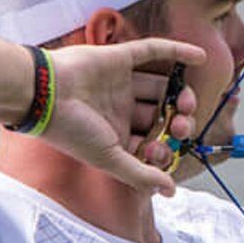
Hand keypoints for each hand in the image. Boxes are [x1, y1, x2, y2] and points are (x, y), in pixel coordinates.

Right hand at [42, 39, 203, 193]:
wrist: (42, 95)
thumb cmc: (69, 130)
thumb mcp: (109, 159)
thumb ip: (140, 175)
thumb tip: (170, 191)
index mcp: (116, 133)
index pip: (151, 139)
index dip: (164, 145)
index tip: (165, 150)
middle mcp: (120, 108)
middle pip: (160, 113)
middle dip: (176, 120)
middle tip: (182, 124)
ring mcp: (120, 82)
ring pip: (160, 86)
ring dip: (179, 93)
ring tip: (187, 101)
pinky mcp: (119, 58)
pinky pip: (153, 51)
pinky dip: (178, 53)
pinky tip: (201, 57)